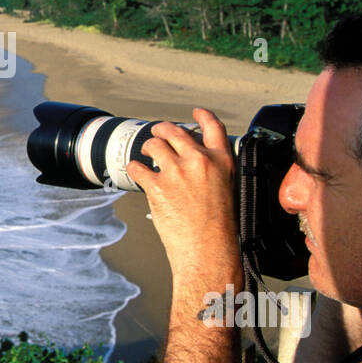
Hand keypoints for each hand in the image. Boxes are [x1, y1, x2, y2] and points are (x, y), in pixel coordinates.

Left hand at [125, 108, 240, 286]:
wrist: (207, 250)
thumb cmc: (219, 229)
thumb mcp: (226, 191)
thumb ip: (212, 172)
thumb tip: (194, 164)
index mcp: (221, 162)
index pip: (214, 128)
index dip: (203, 115)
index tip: (196, 111)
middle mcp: (199, 161)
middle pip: (175, 131)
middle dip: (163, 130)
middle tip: (158, 133)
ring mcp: (176, 172)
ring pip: (154, 145)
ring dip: (147, 148)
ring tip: (146, 153)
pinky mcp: (157, 186)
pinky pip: (138, 168)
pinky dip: (135, 169)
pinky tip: (137, 172)